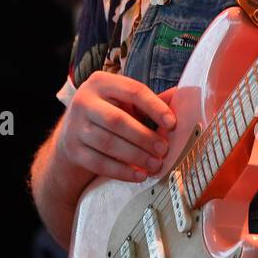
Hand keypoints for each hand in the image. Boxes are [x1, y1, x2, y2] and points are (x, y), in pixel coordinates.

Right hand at [58, 71, 177, 182]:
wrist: (73, 134)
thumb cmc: (108, 114)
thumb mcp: (126, 102)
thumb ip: (151, 101)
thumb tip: (184, 97)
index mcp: (101, 82)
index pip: (132, 90)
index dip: (154, 107)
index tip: (172, 123)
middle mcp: (83, 101)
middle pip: (116, 120)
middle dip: (144, 137)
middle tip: (164, 149)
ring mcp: (75, 127)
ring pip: (107, 143)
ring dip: (136, 156)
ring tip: (155, 164)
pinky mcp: (73, 150)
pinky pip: (99, 163)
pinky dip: (122, 171)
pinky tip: (139, 175)